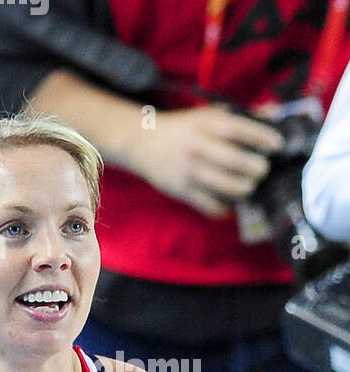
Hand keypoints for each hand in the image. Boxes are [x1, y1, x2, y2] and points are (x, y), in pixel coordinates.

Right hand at [125, 105, 283, 217]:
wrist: (143, 143)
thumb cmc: (183, 128)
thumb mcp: (209, 114)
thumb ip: (241, 115)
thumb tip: (275, 113)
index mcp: (206, 125)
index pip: (240, 131)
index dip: (263, 138)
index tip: (277, 146)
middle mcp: (198, 148)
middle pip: (237, 161)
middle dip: (258, 168)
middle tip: (262, 170)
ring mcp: (190, 172)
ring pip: (227, 186)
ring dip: (245, 189)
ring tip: (248, 185)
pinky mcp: (182, 191)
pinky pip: (210, 206)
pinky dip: (225, 209)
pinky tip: (230, 203)